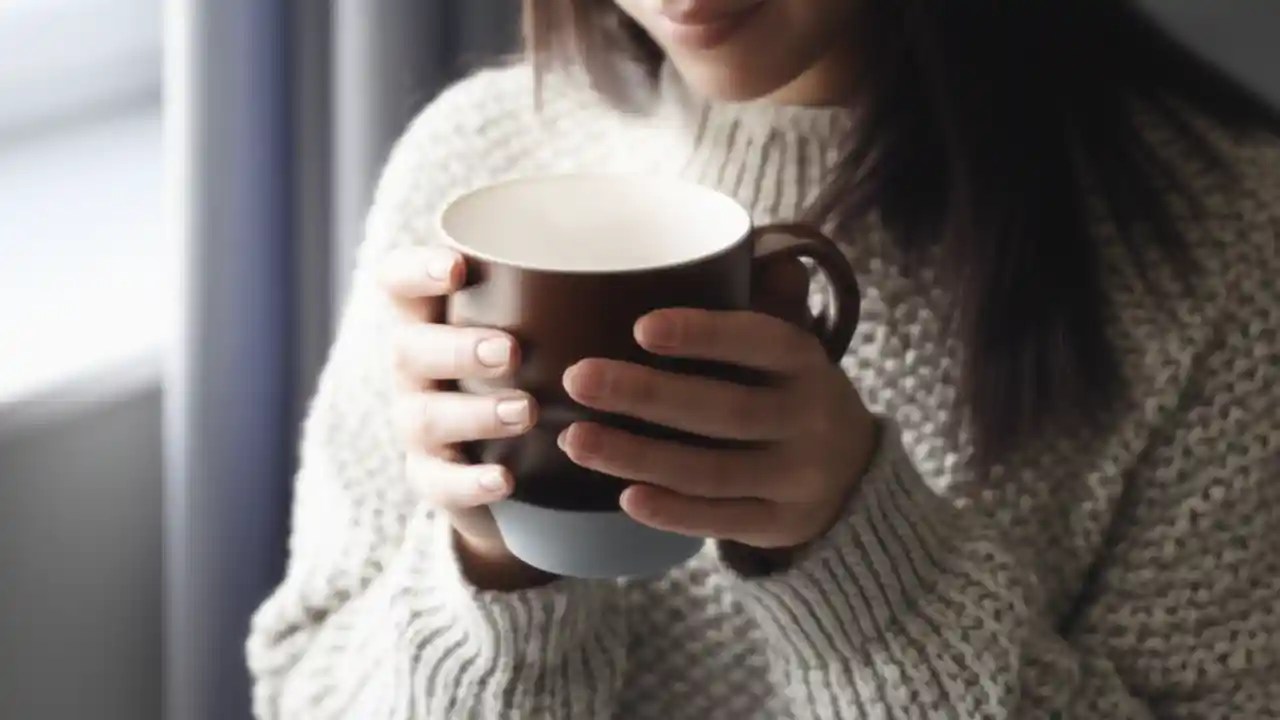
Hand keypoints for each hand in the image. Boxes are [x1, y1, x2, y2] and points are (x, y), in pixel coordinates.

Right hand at [380, 245, 550, 589]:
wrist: (527, 464)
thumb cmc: (546, 364)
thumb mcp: (554, 324)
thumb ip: (581, 292)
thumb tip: (675, 257)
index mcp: (435, 315)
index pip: (398, 282)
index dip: (415, 271)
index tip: (456, 268)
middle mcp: (417, 366)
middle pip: (409, 348)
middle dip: (458, 348)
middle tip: (511, 351)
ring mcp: (419, 423)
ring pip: (424, 416)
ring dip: (475, 413)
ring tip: (526, 412)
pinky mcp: (434, 478)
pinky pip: (440, 482)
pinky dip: (472, 481)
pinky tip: (507, 480)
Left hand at [558, 260, 877, 556]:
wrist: (855, 476)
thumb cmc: (792, 392)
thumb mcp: (791, 344)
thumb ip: (765, 299)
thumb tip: (739, 244)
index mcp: (807, 362)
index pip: (762, 342)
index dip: (705, 334)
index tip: (640, 327)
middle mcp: (809, 420)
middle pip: (724, 411)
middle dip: (645, 396)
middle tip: (576, 379)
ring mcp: (797, 479)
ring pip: (712, 471)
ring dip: (638, 457)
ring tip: (574, 439)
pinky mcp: (779, 525)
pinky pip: (721, 520)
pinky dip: (672, 511)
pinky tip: (623, 496)